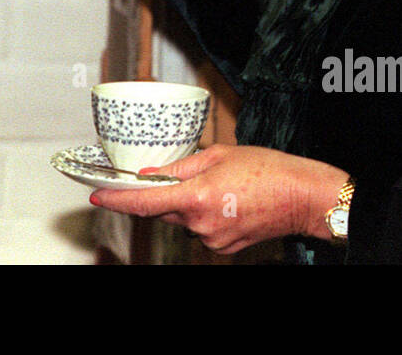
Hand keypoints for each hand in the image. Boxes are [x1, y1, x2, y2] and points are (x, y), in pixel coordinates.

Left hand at [88, 144, 349, 253]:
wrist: (304, 198)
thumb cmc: (268, 169)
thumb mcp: (220, 155)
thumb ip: (180, 167)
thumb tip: (151, 175)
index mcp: (198, 197)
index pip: (145, 203)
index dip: (117, 200)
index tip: (97, 195)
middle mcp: (201, 224)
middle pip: (164, 210)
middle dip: (163, 194)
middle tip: (177, 176)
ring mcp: (213, 239)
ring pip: (184, 218)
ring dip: (189, 202)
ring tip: (220, 184)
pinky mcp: (224, 247)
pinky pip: (201, 228)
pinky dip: (204, 213)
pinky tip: (227, 199)